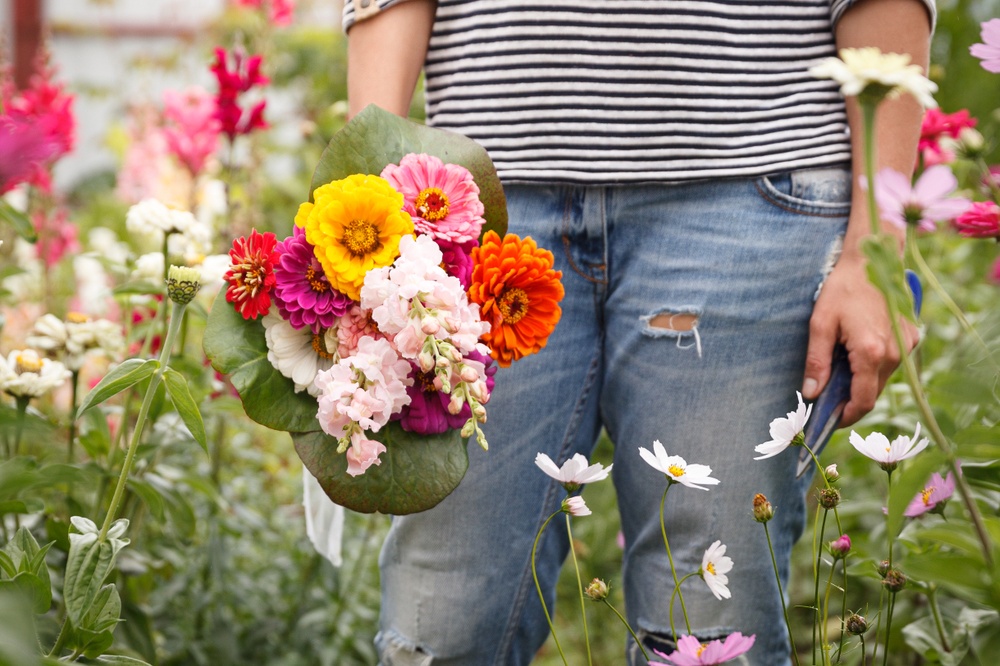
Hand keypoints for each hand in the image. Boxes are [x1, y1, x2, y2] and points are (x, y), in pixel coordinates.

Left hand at [802, 255, 919, 426]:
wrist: (873, 260)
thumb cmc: (842, 289)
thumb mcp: (820, 324)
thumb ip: (816, 362)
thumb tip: (811, 393)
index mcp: (871, 352)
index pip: (862, 400)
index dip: (845, 416)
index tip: (829, 421)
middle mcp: (895, 353)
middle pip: (873, 392)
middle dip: (850, 401)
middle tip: (826, 401)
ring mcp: (907, 345)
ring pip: (882, 379)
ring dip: (861, 383)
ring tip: (837, 374)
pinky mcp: (911, 337)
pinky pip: (891, 364)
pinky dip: (873, 368)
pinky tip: (854, 355)